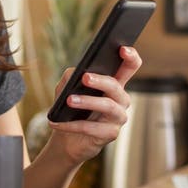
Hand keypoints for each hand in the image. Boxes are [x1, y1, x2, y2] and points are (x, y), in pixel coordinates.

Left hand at [47, 46, 142, 166]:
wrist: (67, 138)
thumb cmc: (70, 108)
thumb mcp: (66, 88)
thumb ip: (72, 76)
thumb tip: (76, 73)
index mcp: (114, 83)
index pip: (130, 66)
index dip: (131, 57)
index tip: (122, 49)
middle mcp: (121, 99)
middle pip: (116, 86)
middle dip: (101, 81)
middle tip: (85, 77)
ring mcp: (118, 117)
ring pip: (108, 106)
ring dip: (87, 102)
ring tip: (69, 100)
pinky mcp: (111, 134)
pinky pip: (92, 128)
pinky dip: (72, 125)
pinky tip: (56, 122)